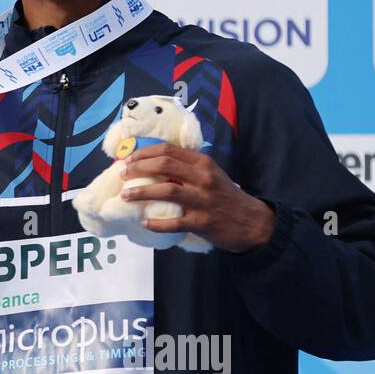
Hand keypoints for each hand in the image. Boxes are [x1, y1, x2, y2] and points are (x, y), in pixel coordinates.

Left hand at [119, 143, 275, 252]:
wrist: (251, 222)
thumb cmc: (224, 196)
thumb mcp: (210, 174)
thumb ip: (187, 168)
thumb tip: (153, 164)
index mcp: (202, 163)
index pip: (168, 150)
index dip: (144, 153)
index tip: (128, 159)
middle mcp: (203, 178)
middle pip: (164, 165)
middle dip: (138, 168)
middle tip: (122, 174)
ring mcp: (203, 200)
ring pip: (167, 191)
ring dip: (142, 192)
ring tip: (126, 195)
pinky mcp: (202, 222)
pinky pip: (174, 223)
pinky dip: (157, 223)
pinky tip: (145, 222)